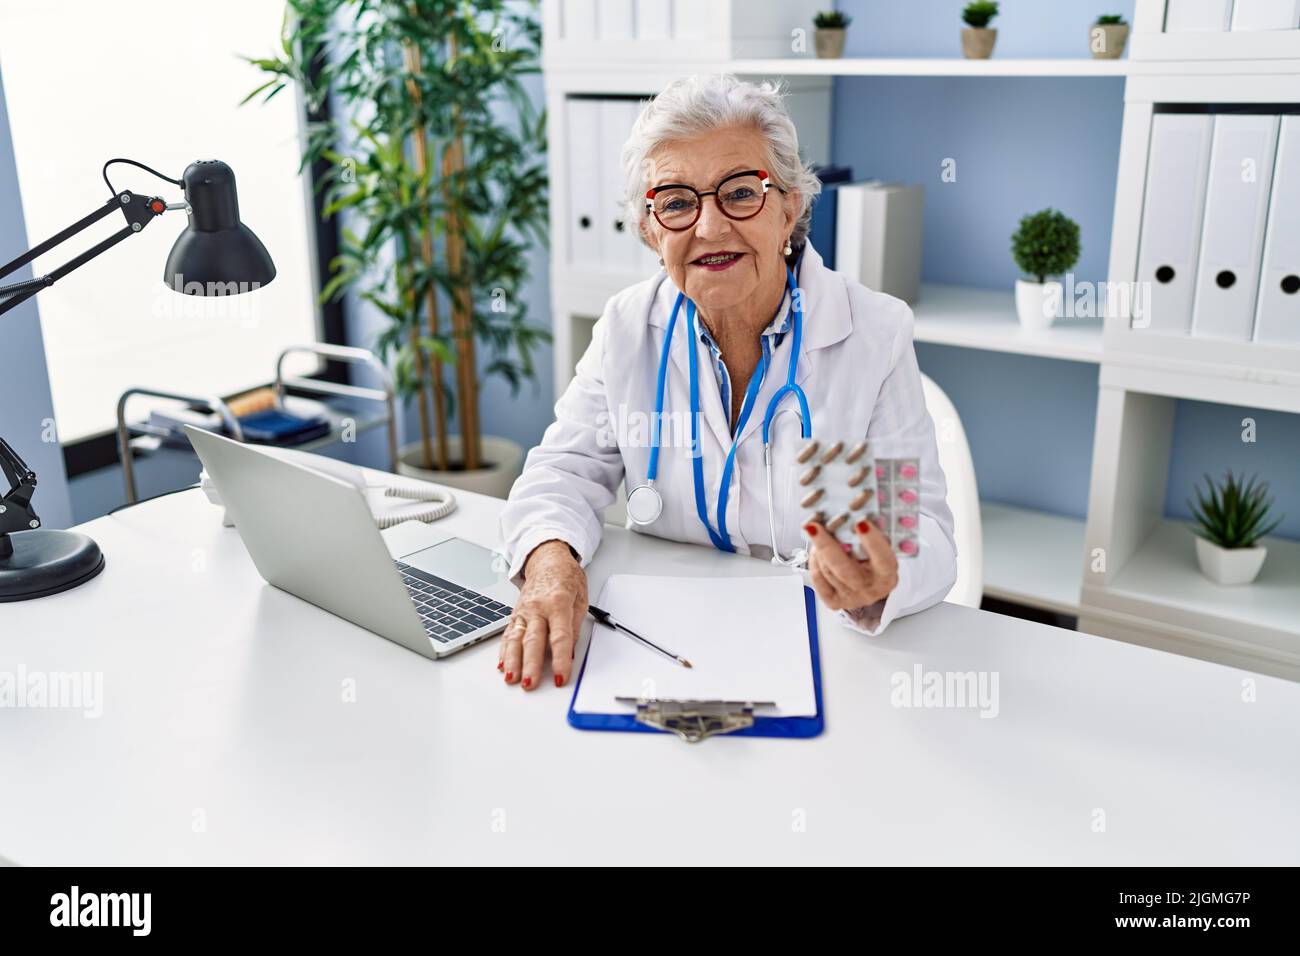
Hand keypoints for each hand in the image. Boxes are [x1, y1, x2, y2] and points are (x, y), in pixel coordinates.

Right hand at [499, 540, 587, 690]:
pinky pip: (508, 635)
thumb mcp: (581, 599)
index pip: (560, 637)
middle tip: (529, 683)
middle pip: (533, 640)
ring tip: (511, 678)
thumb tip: (571, 653)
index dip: (560, 659)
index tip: (560, 677)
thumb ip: (575, 627)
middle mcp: (538, 608)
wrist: (548, 560)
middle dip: (530, 664)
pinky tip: (502, 665)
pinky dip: (503, 651)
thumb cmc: (566, 577)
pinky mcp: (516, 615)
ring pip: (515, 639)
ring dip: (512, 661)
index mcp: (558, 603)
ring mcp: (524, 612)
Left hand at [805, 518, 898, 612]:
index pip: (882, 559)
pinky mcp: (835, 602)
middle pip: (844, 569)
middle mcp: (870, 589)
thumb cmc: (877, 563)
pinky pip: (818, 580)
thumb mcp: (883, 548)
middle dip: (827, 545)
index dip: (872, 542)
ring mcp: (851, 598)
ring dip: (819, 550)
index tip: (861, 523)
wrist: (872, 587)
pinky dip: (815, 563)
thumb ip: (874, 534)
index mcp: (887, 575)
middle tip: (814, 527)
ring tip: (817, 533)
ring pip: (828, 571)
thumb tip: (859, 508)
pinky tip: (817, 551)